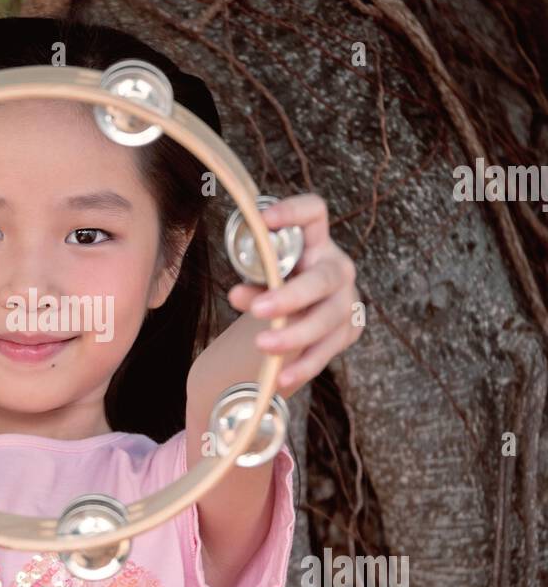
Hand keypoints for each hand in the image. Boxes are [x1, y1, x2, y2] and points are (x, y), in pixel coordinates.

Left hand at [227, 193, 361, 390]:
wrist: (306, 310)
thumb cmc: (282, 283)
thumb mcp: (266, 276)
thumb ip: (254, 281)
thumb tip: (237, 294)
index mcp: (316, 241)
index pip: (314, 212)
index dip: (292, 211)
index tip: (264, 221)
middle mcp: (337, 267)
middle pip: (323, 278)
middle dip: (291, 295)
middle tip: (258, 309)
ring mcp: (348, 300)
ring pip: (328, 318)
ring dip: (295, 334)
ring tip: (264, 345)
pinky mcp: (349, 330)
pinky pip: (327, 350)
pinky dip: (304, 365)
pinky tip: (283, 376)